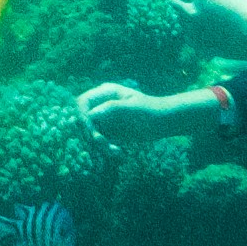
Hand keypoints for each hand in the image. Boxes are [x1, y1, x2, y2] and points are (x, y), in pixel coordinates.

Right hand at [77, 81, 225, 144]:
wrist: (163, 122)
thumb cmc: (150, 110)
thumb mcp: (132, 108)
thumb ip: (111, 109)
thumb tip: (91, 115)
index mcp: (106, 93)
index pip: (83, 103)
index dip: (83, 116)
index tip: (92, 130)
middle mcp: (101, 105)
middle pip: (83, 120)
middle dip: (90, 134)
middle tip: (102, 143)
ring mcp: (104, 119)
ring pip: (89, 134)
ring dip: (98, 145)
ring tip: (114, 151)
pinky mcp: (108, 132)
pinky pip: (100, 142)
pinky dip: (105, 149)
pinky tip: (117, 152)